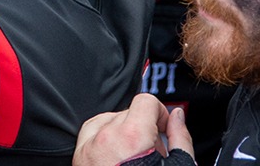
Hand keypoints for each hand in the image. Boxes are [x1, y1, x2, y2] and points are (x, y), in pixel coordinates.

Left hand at [73, 95, 190, 165]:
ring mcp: (88, 149)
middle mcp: (106, 138)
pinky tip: (116, 156)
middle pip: (128, 112)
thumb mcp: (179, 165)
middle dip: (143, 129)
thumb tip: (177, 116)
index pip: (145, 101)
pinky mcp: (79, 160)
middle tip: (152, 154)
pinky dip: (102, 139)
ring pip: (106, 120)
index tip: (163, 130)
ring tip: (134, 156)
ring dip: (122, 132)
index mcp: (132, 136)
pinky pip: (88, 134)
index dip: (159, 114)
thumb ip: (180, 137)